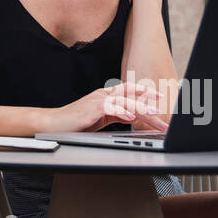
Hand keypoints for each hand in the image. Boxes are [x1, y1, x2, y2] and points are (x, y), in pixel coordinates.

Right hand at [43, 81, 168, 132]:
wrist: (54, 124)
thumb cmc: (76, 122)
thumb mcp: (101, 118)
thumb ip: (116, 115)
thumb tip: (133, 117)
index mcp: (107, 97)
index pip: (129, 93)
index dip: (145, 95)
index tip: (160, 99)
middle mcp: (104, 95)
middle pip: (130, 95)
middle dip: (148, 101)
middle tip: (163, 110)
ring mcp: (98, 101)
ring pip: (123, 100)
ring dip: (140, 107)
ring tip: (153, 114)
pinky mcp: (93, 109)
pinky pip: (110, 108)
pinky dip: (122, 111)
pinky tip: (131, 117)